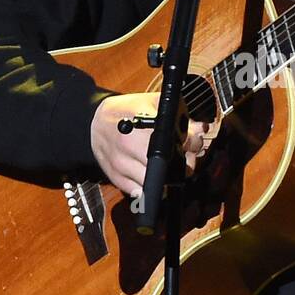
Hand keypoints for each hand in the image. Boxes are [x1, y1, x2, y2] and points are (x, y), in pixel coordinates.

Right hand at [89, 92, 216, 198]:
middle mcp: (130, 146)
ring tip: (170, 167)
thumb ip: (178, 115)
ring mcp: (122, 165)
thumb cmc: (126, 112)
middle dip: (183, 164)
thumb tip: (200, 130)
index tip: (192, 143)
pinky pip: (139, 193)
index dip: (191, 145)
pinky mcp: (116, 178)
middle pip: (167, 167)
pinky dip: (151, 189)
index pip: (176, 142)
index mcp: (142, 124)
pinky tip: (155, 177)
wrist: (93, 122)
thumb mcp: (152, 102)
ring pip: (155, 184)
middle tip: (185, 158)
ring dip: (168, 179)